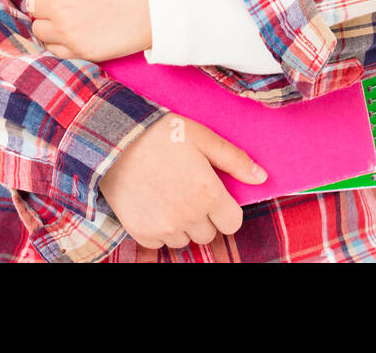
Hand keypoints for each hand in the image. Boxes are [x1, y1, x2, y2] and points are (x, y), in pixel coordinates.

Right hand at [98, 112, 267, 250]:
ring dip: (182, 224)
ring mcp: (164, 228)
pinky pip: (161, 242)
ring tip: (168, 193)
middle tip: (187, 188)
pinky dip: (159, 228)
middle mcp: (188, 216)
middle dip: (204, 215)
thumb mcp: (201, 136)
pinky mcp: (141, 233)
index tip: (213, 193)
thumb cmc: (161, 133)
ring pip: (185, 239)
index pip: (233, 223)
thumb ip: (234, 159)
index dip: (226, 208)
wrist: (113, 140)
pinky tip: (152, 202)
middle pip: (209, 233)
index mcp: (208, 193)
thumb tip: (262, 177)